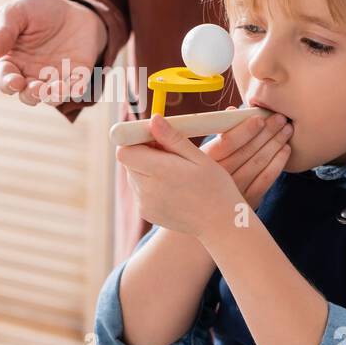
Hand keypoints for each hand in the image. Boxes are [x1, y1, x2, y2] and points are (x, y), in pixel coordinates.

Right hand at [0, 0, 107, 105]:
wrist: (73, 6)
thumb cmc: (39, 10)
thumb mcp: (17, 12)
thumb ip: (2, 32)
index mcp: (13, 61)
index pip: (6, 79)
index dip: (8, 83)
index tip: (15, 80)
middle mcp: (32, 74)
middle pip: (27, 94)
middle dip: (30, 95)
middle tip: (36, 88)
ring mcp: (55, 77)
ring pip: (51, 97)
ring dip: (52, 96)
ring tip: (55, 88)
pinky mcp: (77, 75)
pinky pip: (75, 88)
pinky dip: (74, 89)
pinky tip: (74, 84)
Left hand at [116, 115, 243, 237]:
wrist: (220, 224)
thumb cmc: (215, 187)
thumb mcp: (199, 158)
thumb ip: (172, 139)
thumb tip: (153, 120)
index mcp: (160, 172)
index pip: (124, 151)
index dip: (134, 140)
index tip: (152, 137)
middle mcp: (147, 190)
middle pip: (128, 161)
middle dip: (142, 151)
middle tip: (168, 152)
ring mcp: (144, 204)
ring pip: (133, 175)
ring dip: (146, 168)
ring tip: (173, 171)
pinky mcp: (146, 213)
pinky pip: (139, 190)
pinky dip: (150, 184)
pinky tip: (173, 187)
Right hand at [199, 108, 292, 209]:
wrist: (202, 208)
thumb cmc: (203, 172)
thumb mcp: (201, 153)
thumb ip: (218, 133)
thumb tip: (232, 109)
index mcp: (205, 162)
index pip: (227, 143)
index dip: (245, 130)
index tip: (260, 118)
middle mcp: (218, 178)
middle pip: (247, 151)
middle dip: (267, 132)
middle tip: (281, 118)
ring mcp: (234, 191)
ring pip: (259, 164)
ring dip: (275, 144)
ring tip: (286, 129)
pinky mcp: (247, 201)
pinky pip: (266, 180)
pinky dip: (277, 164)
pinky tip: (285, 150)